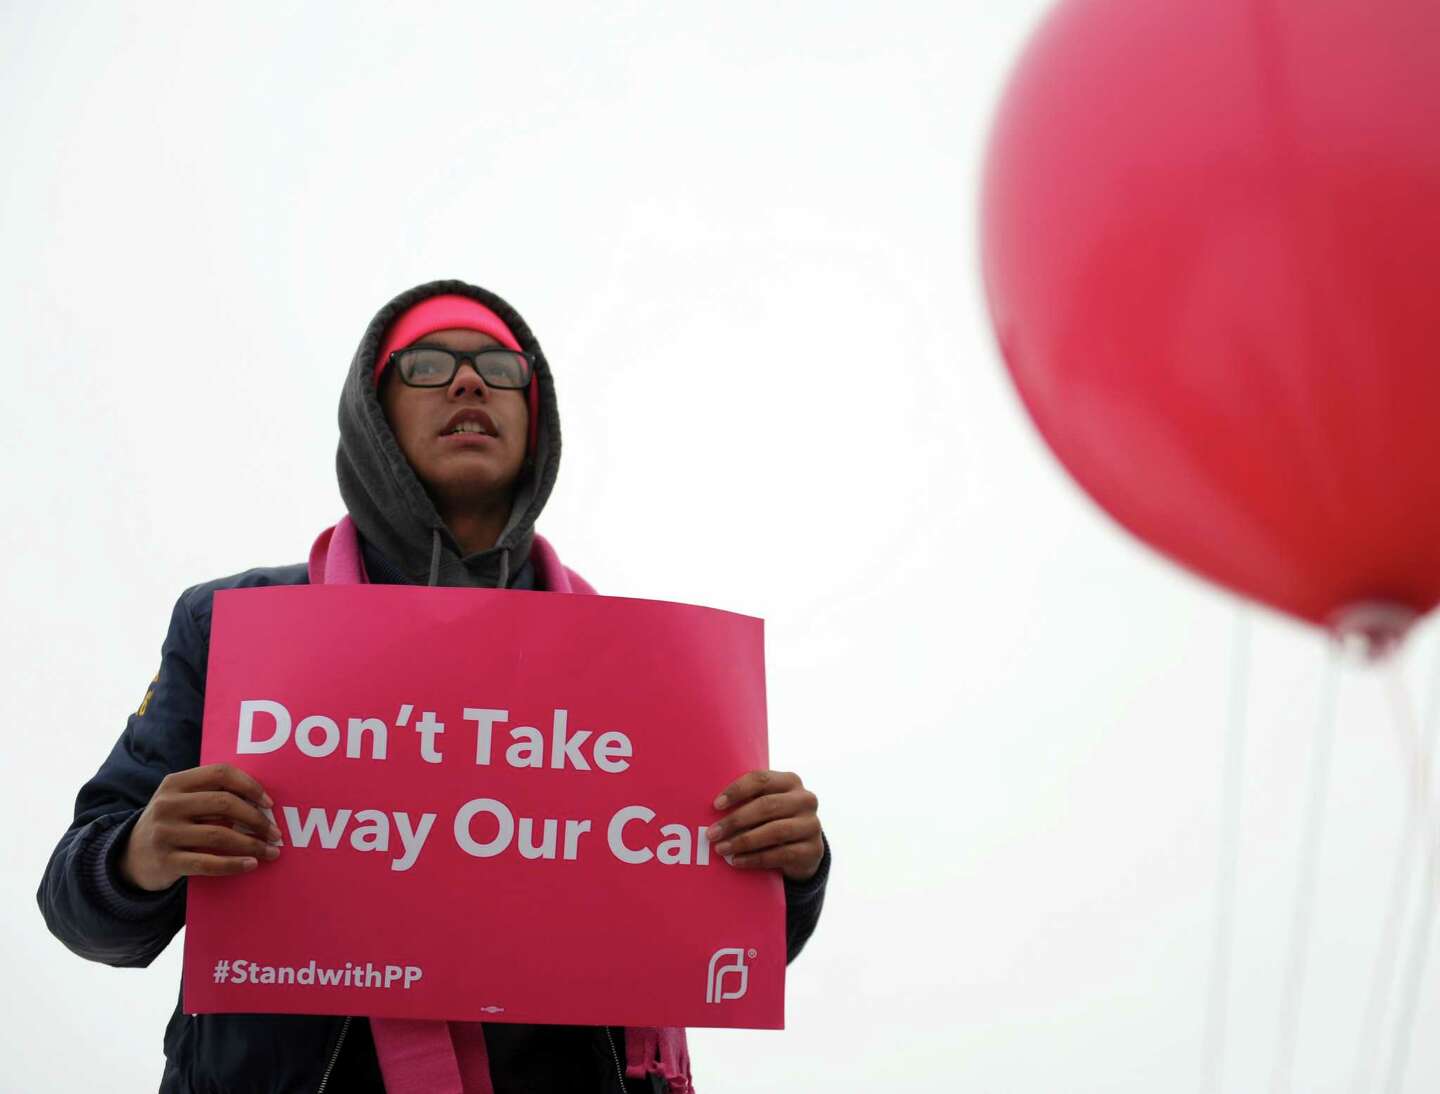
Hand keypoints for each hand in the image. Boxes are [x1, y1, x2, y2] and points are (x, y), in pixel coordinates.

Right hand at [120, 763, 280, 891]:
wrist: (129, 858)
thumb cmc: (171, 824)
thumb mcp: (181, 801)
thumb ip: (211, 794)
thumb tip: (262, 803)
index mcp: (175, 782)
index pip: (220, 773)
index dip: (250, 786)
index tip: (269, 804)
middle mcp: (167, 804)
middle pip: (224, 804)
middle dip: (256, 819)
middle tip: (276, 833)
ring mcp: (165, 833)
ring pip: (220, 835)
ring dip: (252, 844)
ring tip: (271, 851)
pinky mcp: (166, 861)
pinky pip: (207, 863)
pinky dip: (233, 864)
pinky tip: (251, 864)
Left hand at [707, 770, 823, 881]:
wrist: (804, 850)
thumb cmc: (774, 821)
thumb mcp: (765, 806)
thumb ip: (747, 801)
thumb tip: (712, 811)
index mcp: (790, 781)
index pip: (760, 779)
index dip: (737, 790)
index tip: (716, 804)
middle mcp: (805, 799)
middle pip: (767, 806)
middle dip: (736, 820)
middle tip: (712, 833)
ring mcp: (812, 824)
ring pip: (775, 831)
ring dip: (744, 841)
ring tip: (721, 849)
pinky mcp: (813, 850)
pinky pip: (781, 854)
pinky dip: (755, 858)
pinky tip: (737, 861)